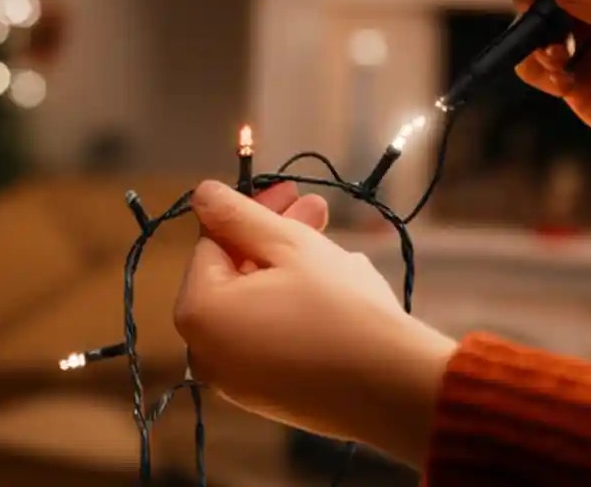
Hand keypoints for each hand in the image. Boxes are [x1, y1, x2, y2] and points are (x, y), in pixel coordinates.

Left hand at [174, 181, 456, 467]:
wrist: (392, 390)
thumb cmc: (338, 307)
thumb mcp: (289, 245)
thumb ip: (239, 215)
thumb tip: (202, 193)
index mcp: (198, 312)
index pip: (212, 242)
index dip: (251, 211)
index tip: (290, 191)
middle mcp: (204, 352)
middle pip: (232, 276)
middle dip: (274, 239)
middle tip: (318, 210)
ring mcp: (233, 381)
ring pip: (254, 306)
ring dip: (288, 271)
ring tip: (337, 252)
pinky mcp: (266, 399)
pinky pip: (268, 340)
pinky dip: (291, 311)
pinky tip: (333, 292)